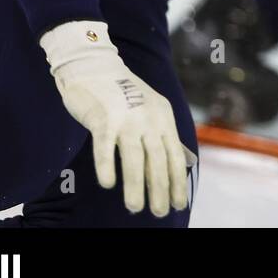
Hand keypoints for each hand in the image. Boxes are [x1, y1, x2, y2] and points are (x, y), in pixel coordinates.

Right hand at [40, 20, 190, 216]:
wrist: (94, 65)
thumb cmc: (122, 92)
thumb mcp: (152, 109)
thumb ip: (165, 135)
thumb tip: (184, 161)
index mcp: (163, 117)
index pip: (174, 155)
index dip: (177, 181)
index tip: (178, 204)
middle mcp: (149, 118)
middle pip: (157, 160)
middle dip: (160, 189)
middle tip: (159, 212)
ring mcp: (126, 117)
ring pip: (134, 158)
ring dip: (136, 186)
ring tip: (135, 207)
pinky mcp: (103, 118)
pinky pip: (105, 147)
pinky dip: (107, 166)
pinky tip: (109, 184)